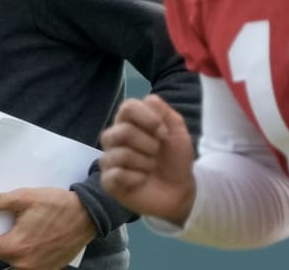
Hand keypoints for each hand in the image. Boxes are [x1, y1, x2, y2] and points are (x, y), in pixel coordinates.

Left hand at [0, 187, 95, 269]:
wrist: (88, 215)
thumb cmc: (57, 205)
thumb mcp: (25, 197)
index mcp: (14, 247)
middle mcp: (23, 264)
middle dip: (3, 239)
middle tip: (17, 223)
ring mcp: (38, 269)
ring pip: (15, 261)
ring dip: (17, 247)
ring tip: (30, 230)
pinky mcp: (50, 269)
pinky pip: (31, 264)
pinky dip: (32, 253)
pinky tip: (42, 238)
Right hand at [98, 94, 195, 224]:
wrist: (180, 189)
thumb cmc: (175, 158)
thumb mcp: (177, 131)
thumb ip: (164, 112)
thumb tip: (148, 98)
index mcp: (130, 122)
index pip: (127, 107)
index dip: (147, 118)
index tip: (163, 132)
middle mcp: (115, 138)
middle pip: (123, 132)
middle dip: (148, 144)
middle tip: (157, 153)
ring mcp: (110, 160)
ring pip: (119, 154)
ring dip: (144, 162)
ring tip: (151, 167)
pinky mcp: (108, 182)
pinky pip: (115, 175)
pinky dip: (135, 178)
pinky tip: (142, 180)